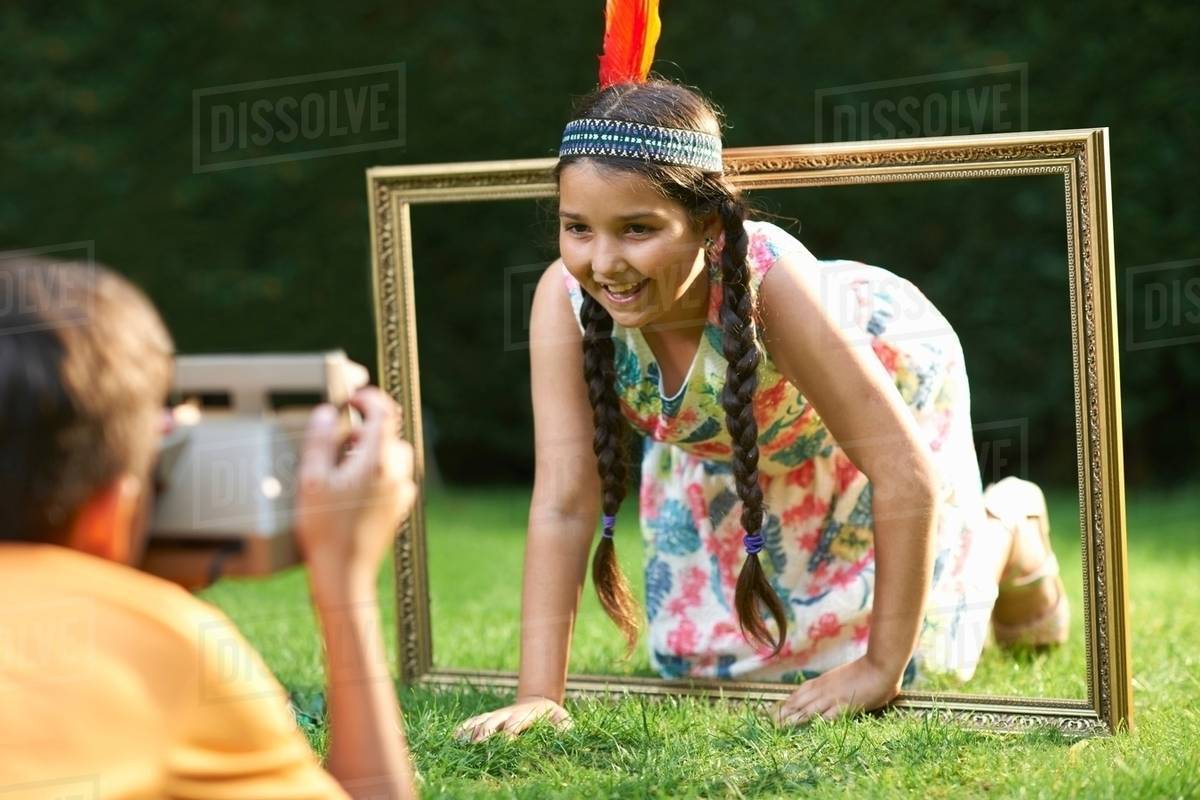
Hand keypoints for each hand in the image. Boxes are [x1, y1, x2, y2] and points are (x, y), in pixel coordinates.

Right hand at [294, 386, 416, 592]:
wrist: (345, 573)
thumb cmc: (325, 531)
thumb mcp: (311, 481)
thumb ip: (319, 441)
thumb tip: (327, 413)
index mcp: (377, 461)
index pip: (384, 412)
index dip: (368, 398)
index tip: (351, 398)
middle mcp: (397, 473)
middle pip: (390, 432)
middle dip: (366, 427)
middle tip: (338, 437)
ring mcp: (402, 491)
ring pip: (394, 453)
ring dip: (372, 449)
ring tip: (342, 464)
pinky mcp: (400, 506)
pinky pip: (394, 474)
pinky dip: (377, 469)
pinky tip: (353, 486)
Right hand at [454, 697, 572, 742]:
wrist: (540, 702)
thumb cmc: (553, 718)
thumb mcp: (563, 722)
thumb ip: (565, 730)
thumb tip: (565, 739)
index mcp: (525, 715)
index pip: (514, 725)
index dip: (508, 735)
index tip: (505, 746)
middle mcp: (507, 714)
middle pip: (492, 723)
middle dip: (484, 734)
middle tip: (476, 747)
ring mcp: (496, 715)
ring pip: (480, 722)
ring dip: (470, 731)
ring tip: (458, 743)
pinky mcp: (489, 718)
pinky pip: (473, 722)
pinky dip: (463, 728)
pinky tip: (453, 738)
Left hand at [769, 655, 902, 726]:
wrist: (880, 666)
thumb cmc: (867, 670)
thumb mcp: (844, 677)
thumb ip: (837, 684)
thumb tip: (836, 690)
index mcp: (823, 682)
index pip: (799, 693)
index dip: (786, 702)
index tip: (774, 710)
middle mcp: (823, 689)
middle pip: (798, 702)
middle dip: (783, 713)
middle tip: (769, 722)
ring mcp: (832, 697)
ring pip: (807, 710)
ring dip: (792, 720)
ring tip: (779, 728)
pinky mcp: (844, 706)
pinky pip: (827, 717)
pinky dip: (815, 724)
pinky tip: (806, 731)